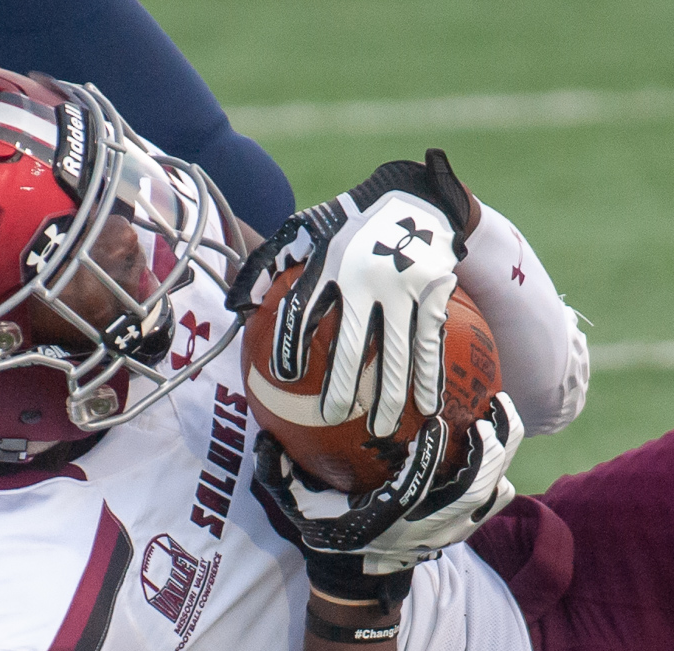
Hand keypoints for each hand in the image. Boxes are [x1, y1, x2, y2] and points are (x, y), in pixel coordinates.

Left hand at [229, 150, 476, 439]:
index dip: (292, 343)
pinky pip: (430, 343)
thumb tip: (240, 306)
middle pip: (352, 344)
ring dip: (390, 396)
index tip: (285, 376)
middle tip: (332, 418)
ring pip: (396, 351)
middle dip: (342, 387)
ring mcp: (403, 286)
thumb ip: (270, 265)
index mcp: (328, 262)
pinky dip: (429, 376)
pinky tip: (427, 406)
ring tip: (382, 431)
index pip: (303, 308)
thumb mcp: (306, 231)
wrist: (417, 197)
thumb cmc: (351, 225)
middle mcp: (364, 276)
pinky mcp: (433, 292)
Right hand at [255, 393, 523, 604]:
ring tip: (502, 414)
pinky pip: (491, 506)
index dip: (430, 457)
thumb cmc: (327, 533)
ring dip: (501, 457)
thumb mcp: (295, 507)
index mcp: (387, 518)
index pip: (416, 488)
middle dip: (486, 451)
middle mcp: (425, 528)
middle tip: (488, 409)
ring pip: (488, 497)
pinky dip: (501, 476)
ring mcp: (449, 533)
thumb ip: (278, 474)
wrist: (357, 582)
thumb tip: (262, 436)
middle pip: (470, 491)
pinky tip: (504, 444)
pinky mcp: (461, 533)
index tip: (437, 422)